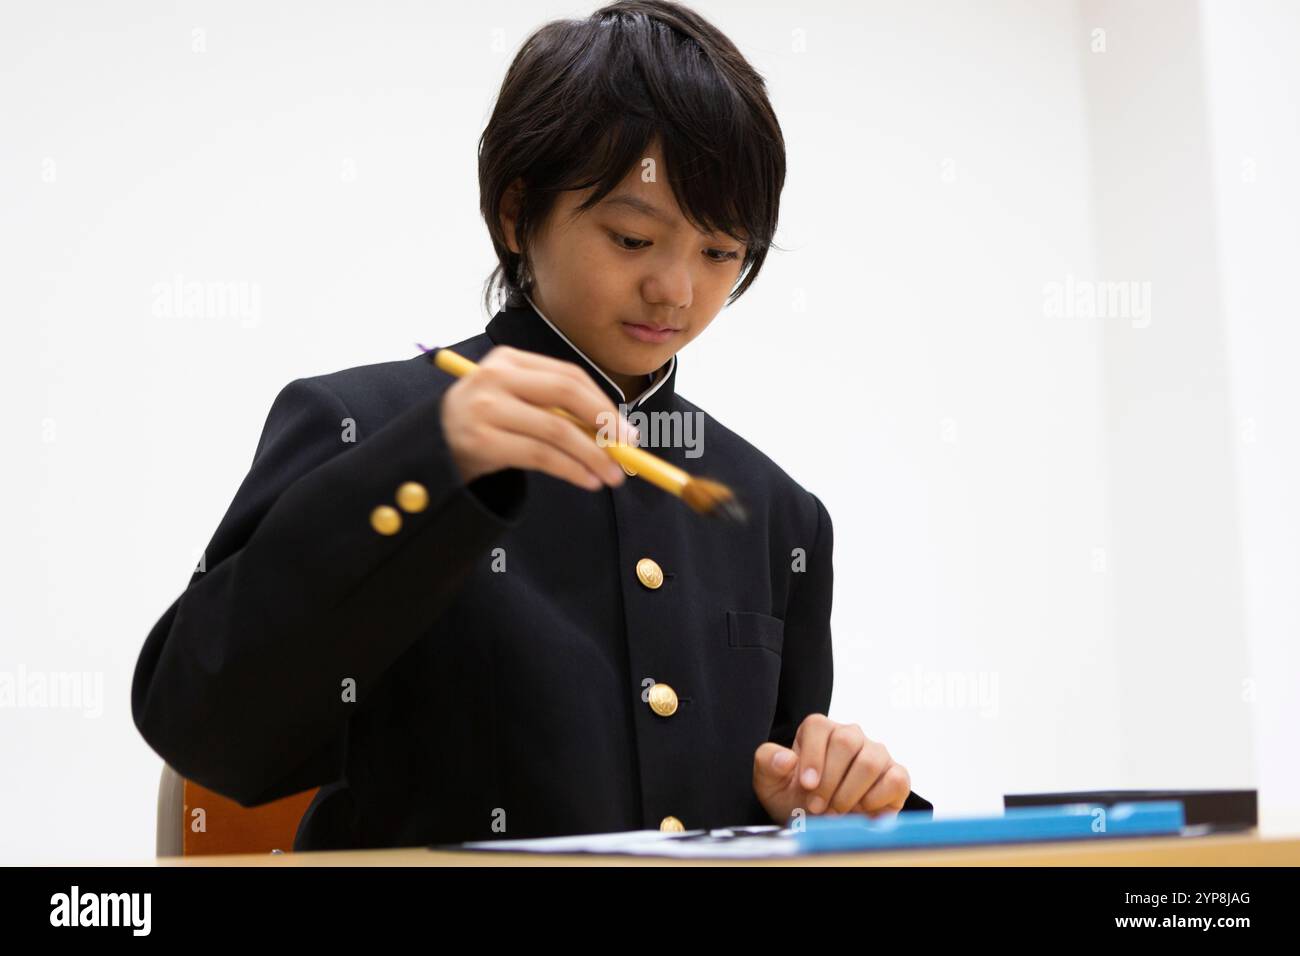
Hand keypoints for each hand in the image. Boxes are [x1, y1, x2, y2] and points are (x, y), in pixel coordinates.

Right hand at [440, 345, 638, 490]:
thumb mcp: (515, 402)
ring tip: (611, 475)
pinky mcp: (482, 441)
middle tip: (627, 450)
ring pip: (557, 430)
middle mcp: (496, 378)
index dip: (604, 404)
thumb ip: (556, 408)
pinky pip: (541, 456)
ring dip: (592, 456)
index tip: (628, 431)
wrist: (433, 448)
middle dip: (604, 424)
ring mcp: (486, 409)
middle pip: (566, 394)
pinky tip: (587, 480)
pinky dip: (572, 470)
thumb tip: (615, 432)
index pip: (569, 376)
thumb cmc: (486, 424)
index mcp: (509, 360)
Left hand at [753, 714, 910, 824]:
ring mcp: (876, 753)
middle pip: (846, 742)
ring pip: (870, 762)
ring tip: (835, 811)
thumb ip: (768, 763)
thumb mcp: (770, 783)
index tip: (806, 785)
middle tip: (817, 805)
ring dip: (849, 793)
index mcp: (819, 730)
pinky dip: (876, 799)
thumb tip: (786, 759)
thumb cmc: (794, 798)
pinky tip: (861, 809)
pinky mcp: (896, 775)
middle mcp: (850, 735)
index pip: (819, 727)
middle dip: (829, 780)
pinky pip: (895, 779)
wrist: (820, 824)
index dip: (812, 757)